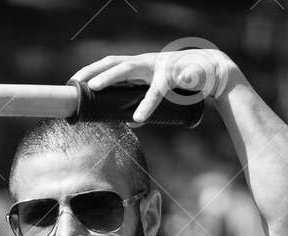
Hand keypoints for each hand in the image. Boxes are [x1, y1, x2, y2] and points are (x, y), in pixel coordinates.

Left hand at [70, 48, 236, 121]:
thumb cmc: (184, 85)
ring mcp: (157, 66)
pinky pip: (156, 91)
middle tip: (75, 83)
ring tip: (94, 88)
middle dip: (91, 71)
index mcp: (141, 66)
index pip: (111, 65)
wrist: (213, 74)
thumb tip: (128, 121)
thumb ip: (143, 103)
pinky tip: (137, 118)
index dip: (92, 71)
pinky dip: (146, 105)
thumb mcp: (159, 94)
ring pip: (128, 69)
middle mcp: (145, 62)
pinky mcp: (171, 76)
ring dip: (110, 77)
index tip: (74, 82)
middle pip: (112, 62)